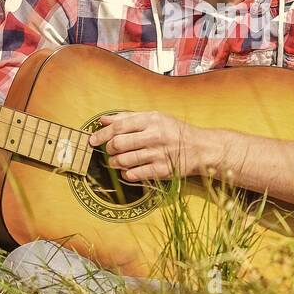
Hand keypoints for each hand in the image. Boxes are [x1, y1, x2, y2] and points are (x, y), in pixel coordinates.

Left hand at [88, 110, 206, 182]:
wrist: (200, 148)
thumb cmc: (174, 131)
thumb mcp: (154, 118)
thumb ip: (128, 118)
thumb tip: (103, 120)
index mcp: (151, 120)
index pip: (119, 126)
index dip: (102, 134)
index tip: (93, 140)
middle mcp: (154, 136)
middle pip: (118, 144)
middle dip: (109, 149)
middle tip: (110, 151)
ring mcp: (158, 154)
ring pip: (124, 161)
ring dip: (115, 163)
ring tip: (116, 161)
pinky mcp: (162, 171)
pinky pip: (134, 174)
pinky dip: (126, 174)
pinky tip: (128, 170)